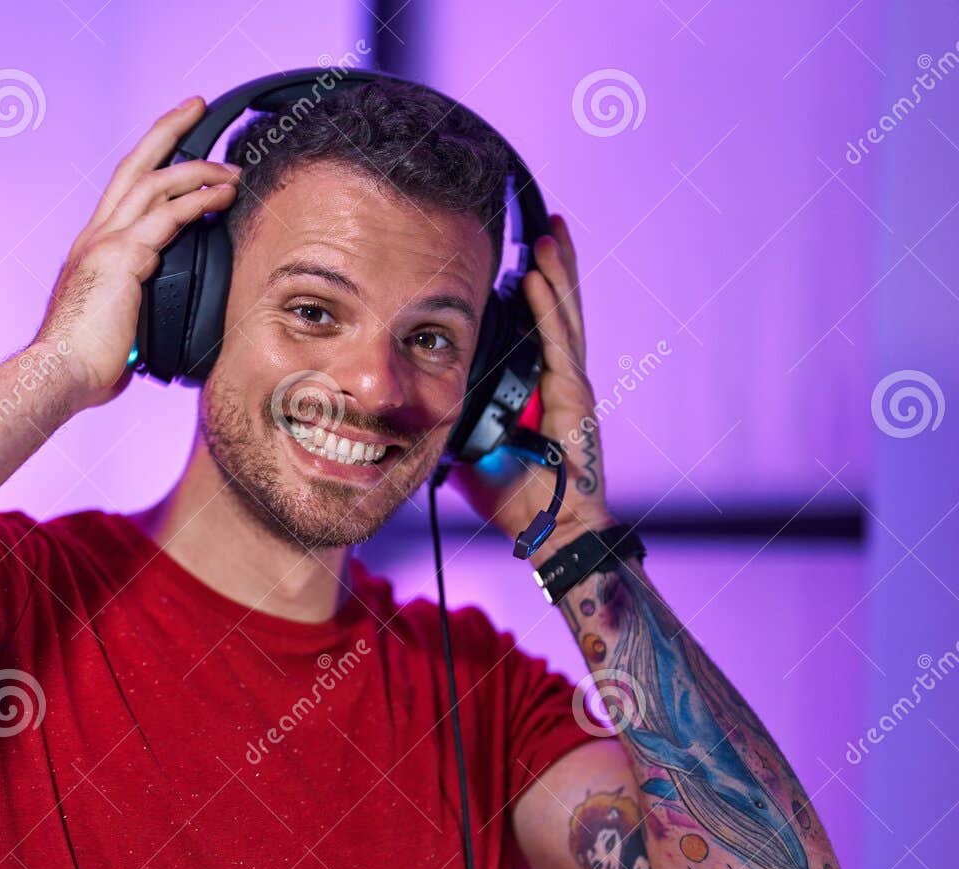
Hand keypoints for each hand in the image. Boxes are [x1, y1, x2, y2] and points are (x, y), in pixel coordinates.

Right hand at [34, 97, 239, 408]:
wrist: (58, 375)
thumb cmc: (82, 367)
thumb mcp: (116, 331)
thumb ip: (135, 316)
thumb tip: (153, 332)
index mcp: (92, 251)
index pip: (124, 194)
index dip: (151, 165)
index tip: (176, 149)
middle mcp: (95, 236)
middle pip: (133, 165)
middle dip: (167, 131)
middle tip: (195, 106)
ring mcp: (105, 242)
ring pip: (154, 182)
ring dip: (197, 169)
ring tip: (231, 172)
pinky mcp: (121, 257)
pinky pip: (168, 215)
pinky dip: (198, 200)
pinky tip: (222, 198)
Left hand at [448, 215, 615, 563]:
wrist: (547, 531)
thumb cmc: (512, 495)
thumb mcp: (467, 447)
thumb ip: (449, 420)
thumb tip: (409, 405)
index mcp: (537, 386)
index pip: (536, 325)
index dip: (533, 289)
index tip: (518, 252)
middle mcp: (558, 379)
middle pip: (556, 310)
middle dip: (553, 266)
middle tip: (547, 222)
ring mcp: (570, 387)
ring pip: (563, 318)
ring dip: (556, 274)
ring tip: (550, 235)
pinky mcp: (574, 401)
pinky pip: (558, 346)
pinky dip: (548, 311)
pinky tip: (539, 280)